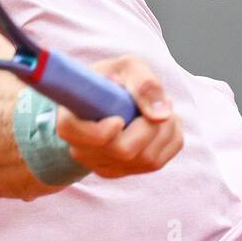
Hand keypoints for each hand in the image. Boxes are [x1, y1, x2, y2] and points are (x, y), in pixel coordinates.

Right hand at [55, 55, 182, 178]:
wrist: (110, 98)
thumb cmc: (115, 80)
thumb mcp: (125, 68)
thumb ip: (142, 83)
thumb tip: (161, 115)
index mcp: (70, 122)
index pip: (75, 137)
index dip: (102, 132)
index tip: (119, 119)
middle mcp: (83, 150)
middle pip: (124, 151)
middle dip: (150, 125)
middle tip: (157, 101)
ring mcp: (104, 166)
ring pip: (147, 160)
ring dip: (166, 130)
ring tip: (162, 107)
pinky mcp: (125, 172)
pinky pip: (159, 162)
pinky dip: (171, 140)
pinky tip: (164, 123)